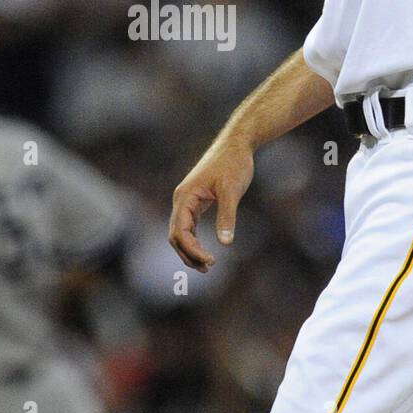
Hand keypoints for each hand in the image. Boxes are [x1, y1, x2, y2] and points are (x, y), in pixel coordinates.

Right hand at [169, 135, 253, 271]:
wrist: (236, 144)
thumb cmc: (233, 163)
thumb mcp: (232, 191)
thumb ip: (227, 216)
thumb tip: (225, 243)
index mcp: (185, 197)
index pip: (180, 231)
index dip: (192, 250)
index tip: (211, 261)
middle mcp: (182, 200)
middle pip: (176, 235)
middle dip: (189, 254)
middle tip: (208, 268)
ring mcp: (188, 201)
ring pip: (181, 232)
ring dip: (190, 250)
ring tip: (206, 266)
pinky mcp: (197, 201)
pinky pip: (190, 226)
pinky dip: (195, 241)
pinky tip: (205, 251)